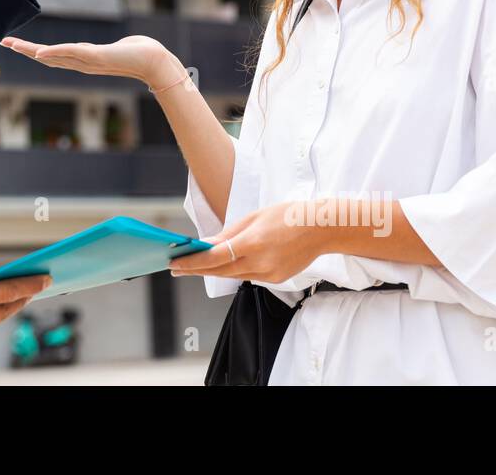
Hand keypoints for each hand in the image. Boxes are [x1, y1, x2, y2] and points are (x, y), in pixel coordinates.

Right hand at [0, 34, 176, 86]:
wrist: (155, 61)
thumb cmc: (139, 53)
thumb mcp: (116, 50)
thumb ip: (108, 51)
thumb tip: (110, 50)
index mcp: (83, 60)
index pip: (52, 55)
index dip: (32, 51)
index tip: (16, 45)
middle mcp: (81, 63)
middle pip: (46, 57)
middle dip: (24, 50)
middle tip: (4, 42)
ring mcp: (87, 61)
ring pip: (53, 55)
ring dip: (31, 50)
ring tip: (14, 44)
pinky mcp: (96, 57)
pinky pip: (71, 53)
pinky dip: (54, 52)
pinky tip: (40, 52)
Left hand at [167, 202, 326, 283]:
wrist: (321, 229)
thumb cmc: (287, 216)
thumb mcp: (253, 217)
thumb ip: (228, 234)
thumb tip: (204, 246)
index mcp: (252, 243)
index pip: (214, 257)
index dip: (191, 262)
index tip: (174, 263)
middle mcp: (260, 262)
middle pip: (220, 270)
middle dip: (196, 269)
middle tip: (176, 268)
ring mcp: (269, 274)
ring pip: (233, 275)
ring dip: (213, 271)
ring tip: (194, 266)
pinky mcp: (276, 279)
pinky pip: (249, 276)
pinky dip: (236, 270)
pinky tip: (225, 265)